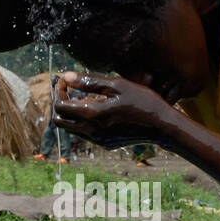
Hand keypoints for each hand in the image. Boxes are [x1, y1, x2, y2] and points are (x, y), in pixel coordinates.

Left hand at [51, 71, 173, 147]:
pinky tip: (94, 108)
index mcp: (93, 115)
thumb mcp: (117, 85)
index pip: (60, 106)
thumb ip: (89, 81)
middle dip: (59, 103)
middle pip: (59, 121)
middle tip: (67, 89)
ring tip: (81, 96)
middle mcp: (92, 131)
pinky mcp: (105, 144)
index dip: (57, 91)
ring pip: (70, 128)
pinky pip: (84, 133)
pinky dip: (81, 120)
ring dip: (70, 112)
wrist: (162, 126)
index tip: (64, 80)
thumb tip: (65, 76)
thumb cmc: (142, 101)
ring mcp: (98, 140)